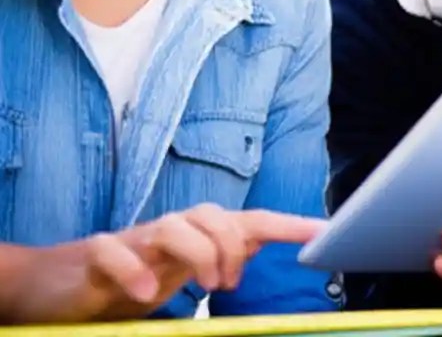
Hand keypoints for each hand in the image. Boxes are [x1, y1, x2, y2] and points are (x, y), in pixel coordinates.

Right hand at [0, 205, 322, 323]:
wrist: (56, 285)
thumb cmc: (127, 278)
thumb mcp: (181, 275)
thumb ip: (219, 262)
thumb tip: (260, 252)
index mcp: (195, 237)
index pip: (248, 222)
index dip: (287, 225)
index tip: (323, 232)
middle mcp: (168, 231)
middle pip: (212, 214)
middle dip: (233, 244)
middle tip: (229, 284)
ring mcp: (132, 241)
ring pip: (173, 224)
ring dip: (198, 252)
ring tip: (206, 287)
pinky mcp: (94, 257)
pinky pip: (115, 251)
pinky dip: (132, 268)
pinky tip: (144, 291)